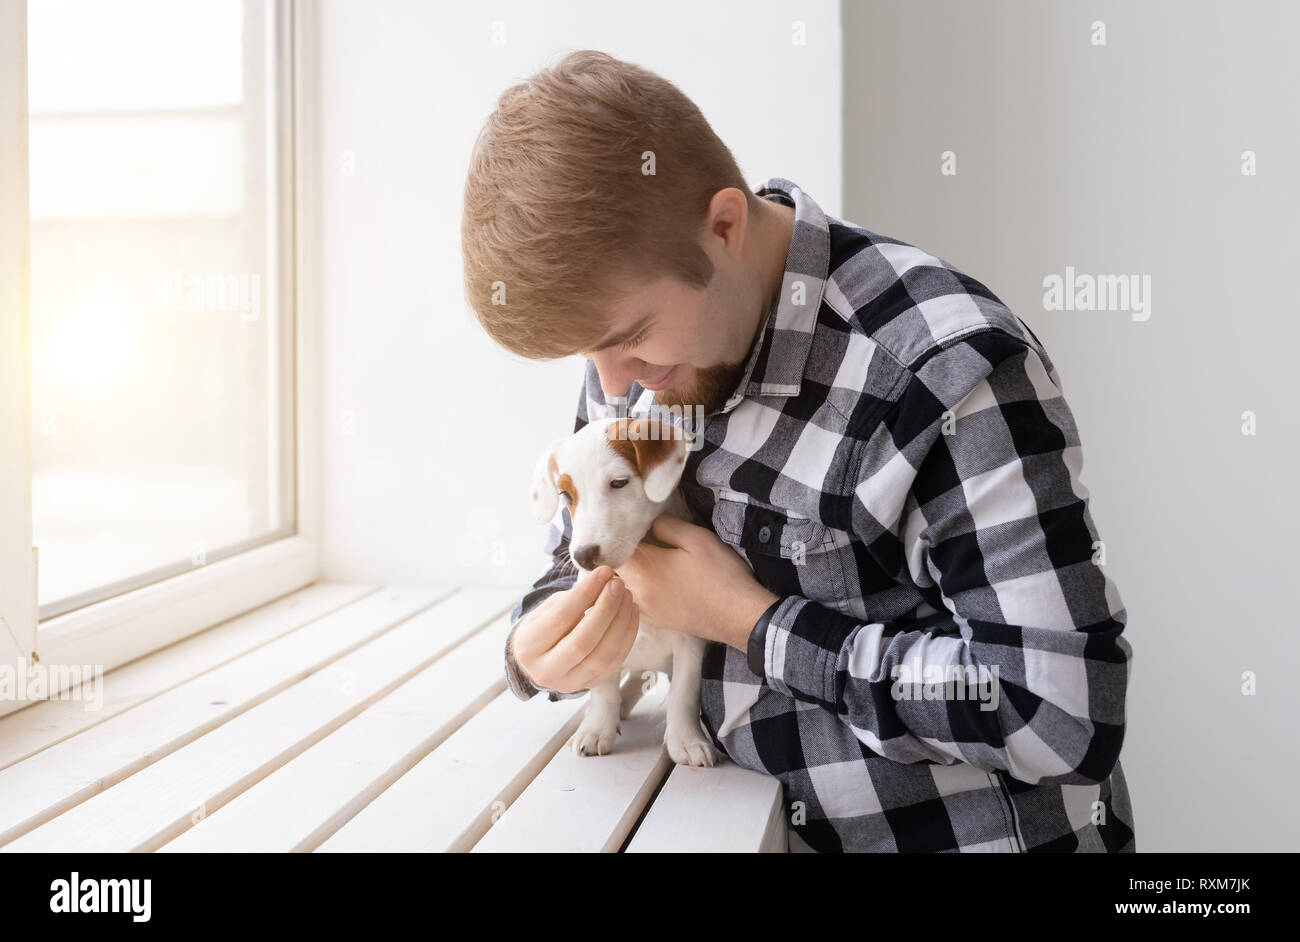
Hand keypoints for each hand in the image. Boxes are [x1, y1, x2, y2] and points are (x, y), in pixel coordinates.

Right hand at [511, 566, 640, 693]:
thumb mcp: (549, 608)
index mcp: (529, 646)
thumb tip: (605, 580)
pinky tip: (631, 612)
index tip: (603, 572)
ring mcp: (570, 683)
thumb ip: (574, 598)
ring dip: (621, 622)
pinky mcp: (591, 684)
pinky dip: (628, 634)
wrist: (541, 659)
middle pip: (583, 641)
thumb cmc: (545, 627)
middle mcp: (546, 670)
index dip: (586, 593)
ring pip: (603, 656)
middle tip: (617, 585)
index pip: (562, 617)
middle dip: (606, 609)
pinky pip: (616, 661)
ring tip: (627, 596)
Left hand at [614, 515, 778, 651]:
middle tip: (629, 537)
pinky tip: (651, 578)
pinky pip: (632, 600)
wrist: (741, 617)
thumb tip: (648, 525)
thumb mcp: (696, 538)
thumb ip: (665, 526)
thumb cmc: (721, 575)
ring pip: (621, 586)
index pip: (610, 548)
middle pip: (612, 569)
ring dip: (625, 571)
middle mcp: (636, 594)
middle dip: (617, 551)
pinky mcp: (654, 622)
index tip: (622, 523)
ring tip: (640, 557)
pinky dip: (635, 587)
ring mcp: (644, 611)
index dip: (613, 534)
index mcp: (644, 570)